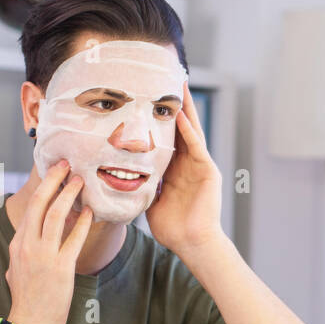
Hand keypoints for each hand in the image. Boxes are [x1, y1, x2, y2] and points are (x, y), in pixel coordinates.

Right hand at [5, 161, 92, 323]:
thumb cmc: (27, 300)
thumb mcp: (16, 271)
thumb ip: (22, 253)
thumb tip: (26, 244)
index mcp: (17, 244)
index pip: (30, 209)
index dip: (43, 188)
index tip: (53, 174)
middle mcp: (27, 245)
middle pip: (38, 204)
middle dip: (52, 181)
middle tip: (64, 164)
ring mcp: (42, 256)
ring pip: (54, 216)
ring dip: (68, 195)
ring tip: (80, 180)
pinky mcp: (60, 268)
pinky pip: (73, 239)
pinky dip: (82, 222)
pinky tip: (90, 212)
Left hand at [146, 80, 224, 255]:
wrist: (192, 243)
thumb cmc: (173, 228)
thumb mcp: (150, 201)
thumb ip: (140, 186)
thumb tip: (116, 179)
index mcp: (175, 170)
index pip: (166, 138)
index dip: (159, 119)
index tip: (148, 99)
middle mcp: (189, 164)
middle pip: (181, 128)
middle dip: (175, 105)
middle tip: (168, 79)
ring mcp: (200, 166)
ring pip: (191, 131)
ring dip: (185, 109)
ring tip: (179, 86)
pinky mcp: (208, 171)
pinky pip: (197, 146)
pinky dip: (189, 130)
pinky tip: (182, 115)